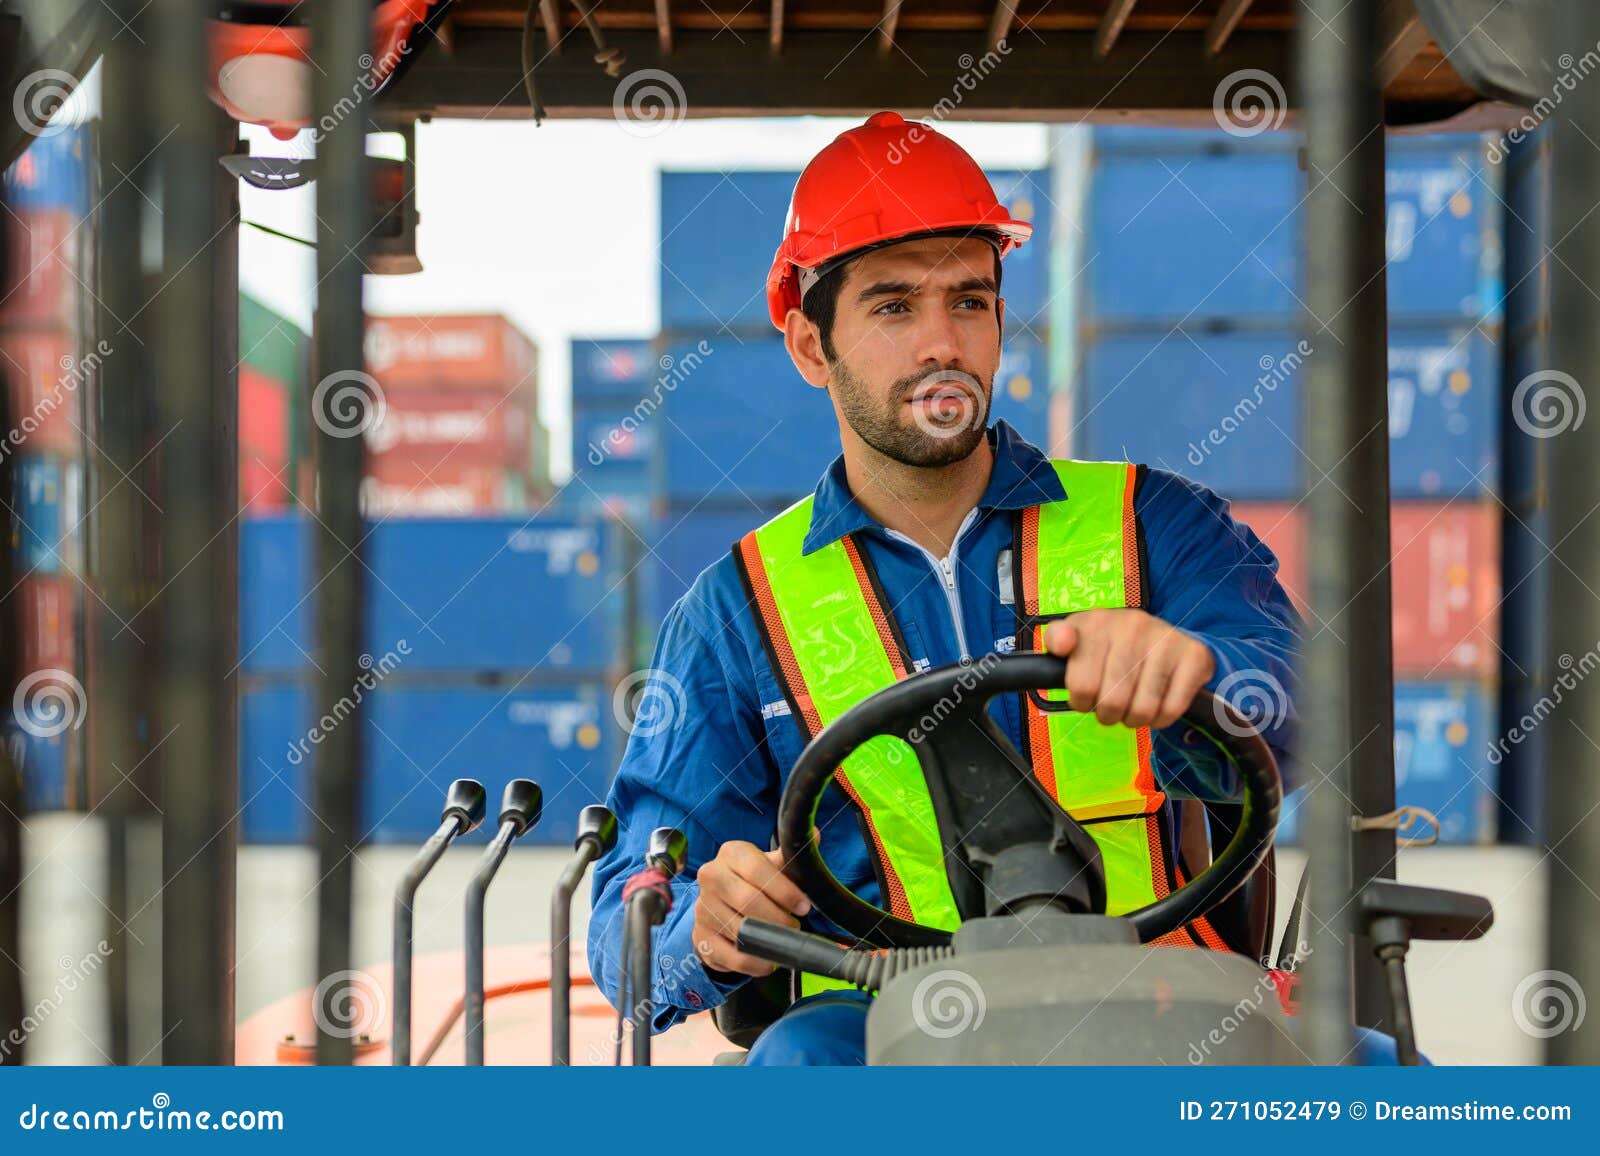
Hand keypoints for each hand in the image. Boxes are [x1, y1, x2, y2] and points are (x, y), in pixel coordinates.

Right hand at [691, 842, 811, 976]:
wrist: (720, 905)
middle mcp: (711, 877)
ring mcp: (702, 908)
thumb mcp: (770, 865)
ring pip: (740, 930)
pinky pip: (732, 956)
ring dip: (768, 941)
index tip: (803, 906)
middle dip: (778, 918)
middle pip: (748, 900)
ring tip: (783, 942)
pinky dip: (755, 963)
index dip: (784, 890)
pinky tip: (769, 960)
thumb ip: (790, 856)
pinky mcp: (701, 937)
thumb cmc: (753, 881)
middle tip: (795, 927)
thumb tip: (814, 835)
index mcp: (731, 853)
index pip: (757, 869)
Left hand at [1043, 609, 1214, 728]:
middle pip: (1112, 702)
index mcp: (1098, 621)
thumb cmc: (1111, 645)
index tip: (1086, 696)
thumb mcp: (1079, 637)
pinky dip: (1160, 719)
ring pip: (1142, 710)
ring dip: (1134, 719)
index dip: (1081, 702)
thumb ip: (1058, 640)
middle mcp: (1133, 625)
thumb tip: (1061, 643)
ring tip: (1132, 706)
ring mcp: (1166, 639)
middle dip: (1108, 714)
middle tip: (1111, 706)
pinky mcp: (1194, 656)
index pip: (1080, 686)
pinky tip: (1156, 705)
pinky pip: (1171, 710)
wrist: (1164, 636)